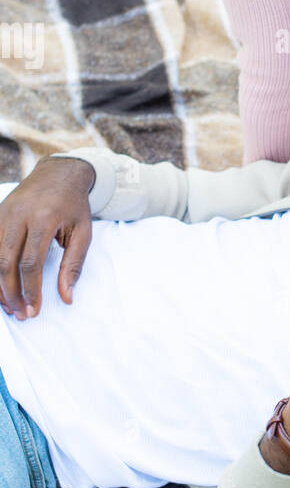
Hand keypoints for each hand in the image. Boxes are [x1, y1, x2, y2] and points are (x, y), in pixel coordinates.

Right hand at [0, 157, 94, 318]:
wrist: (58, 173)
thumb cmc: (73, 206)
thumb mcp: (83, 233)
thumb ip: (74, 265)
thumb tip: (66, 298)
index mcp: (42, 218)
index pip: (30, 263)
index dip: (31, 290)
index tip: (34, 310)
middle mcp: (17, 216)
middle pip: (5, 262)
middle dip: (10, 293)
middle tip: (21, 314)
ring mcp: (2, 214)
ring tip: (8, 306)